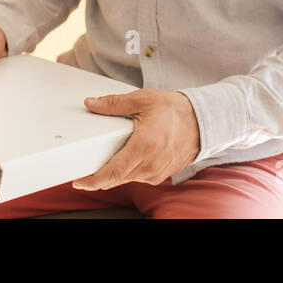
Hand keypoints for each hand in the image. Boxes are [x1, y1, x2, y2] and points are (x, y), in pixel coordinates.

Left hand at [71, 89, 200, 189]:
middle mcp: (151, 165)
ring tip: (104, 159)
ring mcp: (156, 173)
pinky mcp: (160, 175)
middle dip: (98, 176)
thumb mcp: (143, 100)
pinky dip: (127, 171)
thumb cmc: (175, 110)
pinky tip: (124, 158)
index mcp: (144, 146)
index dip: (93, 180)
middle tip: (84, 169)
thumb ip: (114, 103)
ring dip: (113, 173)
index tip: (79, 182)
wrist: (202, 121)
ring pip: (126, 179)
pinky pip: (137, 177)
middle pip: (116, 178)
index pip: (113, 173)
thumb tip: (91, 103)